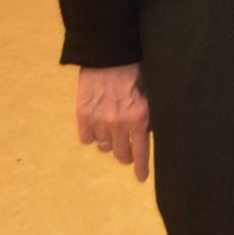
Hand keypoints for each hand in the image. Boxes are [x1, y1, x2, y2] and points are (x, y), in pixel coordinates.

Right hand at [77, 64, 151, 182]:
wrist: (109, 55)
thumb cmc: (135, 71)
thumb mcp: (151, 93)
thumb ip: (148, 115)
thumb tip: (147, 133)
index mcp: (140, 118)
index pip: (141, 151)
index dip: (140, 167)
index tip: (140, 178)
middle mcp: (119, 123)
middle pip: (121, 153)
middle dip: (125, 155)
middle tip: (126, 150)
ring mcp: (99, 121)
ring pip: (103, 147)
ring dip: (108, 142)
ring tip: (111, 129)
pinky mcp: (82, 116)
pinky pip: (86, 139)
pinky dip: (91, 135)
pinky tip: (96, 126)